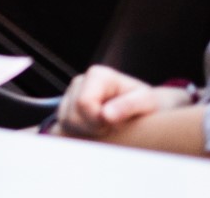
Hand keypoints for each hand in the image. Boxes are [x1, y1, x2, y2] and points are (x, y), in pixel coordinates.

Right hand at [55, 66, 191, 138]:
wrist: (142, 107)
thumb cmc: (145, 102)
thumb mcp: (146, 101)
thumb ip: (127, 106)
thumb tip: (105, 115)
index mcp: (97, 75)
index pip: (84, 104)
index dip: (99, 122)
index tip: (115, 126)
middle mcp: (79, 81)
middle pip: (72, 116)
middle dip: (93, 129)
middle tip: (113, 129)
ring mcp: (69, 94)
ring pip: (65, 123)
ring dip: (86, 133)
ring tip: (106, 129)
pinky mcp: (66, 108)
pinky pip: (64, 127)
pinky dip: (80, 134)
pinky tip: (96, 130)